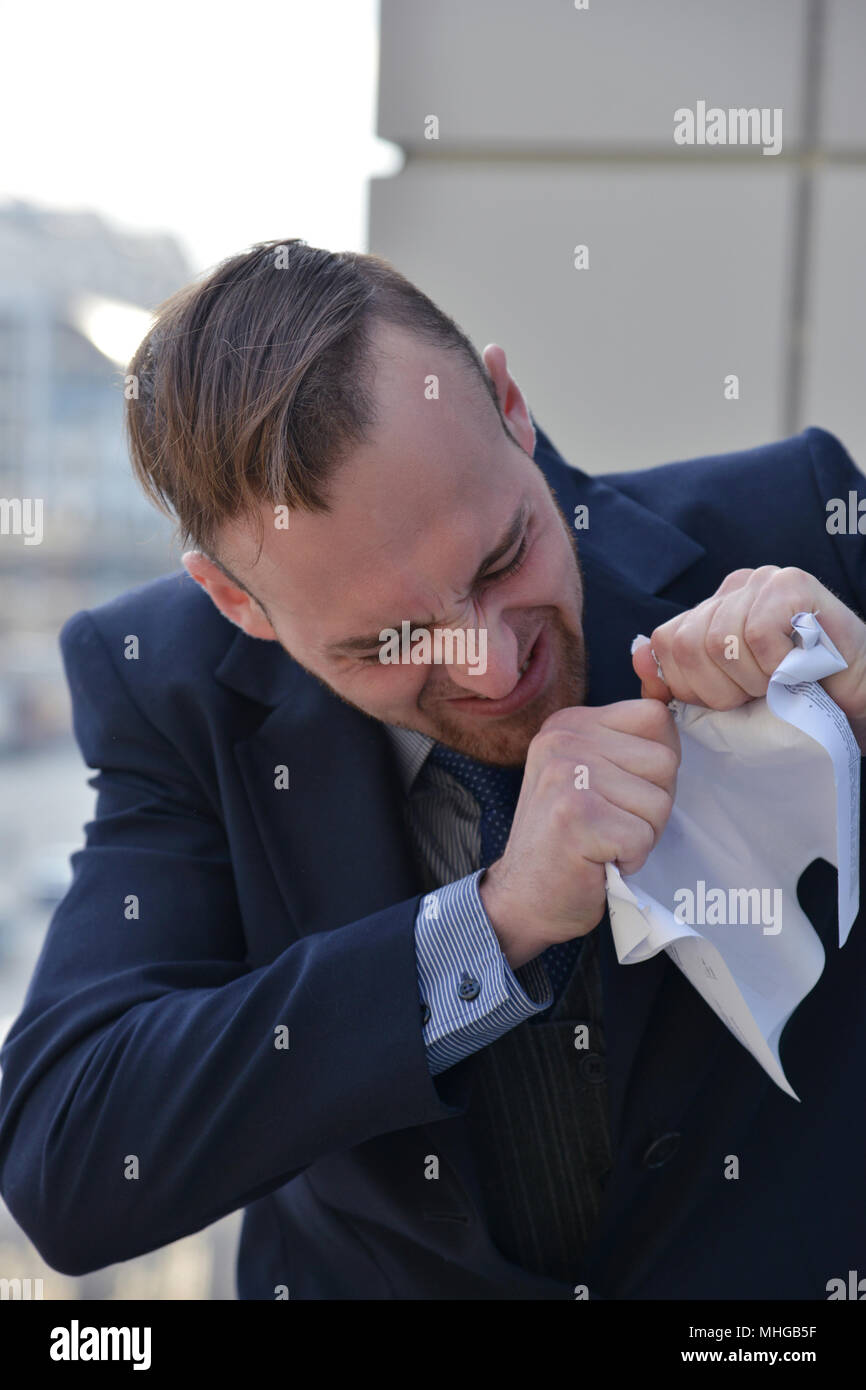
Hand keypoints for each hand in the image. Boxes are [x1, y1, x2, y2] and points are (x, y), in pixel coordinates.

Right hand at [479, 700, 680, 968]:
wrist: (523, 897)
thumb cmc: (568, 839)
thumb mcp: (592, 772)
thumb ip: (627, 742)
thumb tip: (671, 701)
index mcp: (570, 723)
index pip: (655, 717)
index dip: (657, 764)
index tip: (624, 792)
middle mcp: (563, 740)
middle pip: (665, 761)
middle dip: (652, 804)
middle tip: (611, 825)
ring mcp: (566, 776)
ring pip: (659, 802)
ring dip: (642, 834)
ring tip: (603, 842)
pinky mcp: (574, 817)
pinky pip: (642, 837)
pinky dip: (630, 859)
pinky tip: (597, 860)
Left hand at [631, 566, 865, 750]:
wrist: (859, 704)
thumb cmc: (796, 702)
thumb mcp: (727, 698)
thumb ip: (677, 683)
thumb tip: (635, 656)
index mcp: (712, 608)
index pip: (665, 644)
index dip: (692, 687)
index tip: (732, 700)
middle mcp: (735, 586)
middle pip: (688, 645)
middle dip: (722, 689)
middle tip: (761, 694)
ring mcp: (765, 580)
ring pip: (720, 642)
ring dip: (755, 681)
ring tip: (783, 681)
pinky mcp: (793, 584)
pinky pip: (756, 635)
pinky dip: (778, 666)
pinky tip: (800, 668)